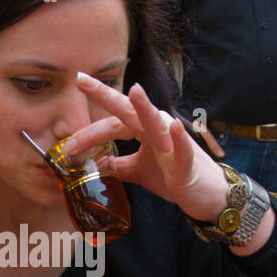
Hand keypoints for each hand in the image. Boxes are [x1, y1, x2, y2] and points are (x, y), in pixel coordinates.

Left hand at [64, 75, 229, 223]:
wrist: (208, 195)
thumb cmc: (175, 178)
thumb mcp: (139, 171)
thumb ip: (118, 165)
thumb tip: (97, 163)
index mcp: (145, 130)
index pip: (113, 123)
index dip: (89, 133)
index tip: (67, 144)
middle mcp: (158, 128)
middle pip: (127, 111)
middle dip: (104, 96)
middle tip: (80, 80)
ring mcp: (174, 142)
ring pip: (155, 122)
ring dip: (144, 107)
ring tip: (133, 90)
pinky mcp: (188, 161)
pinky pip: (182, 147)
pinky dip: (178, 137)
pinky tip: (172, 126)